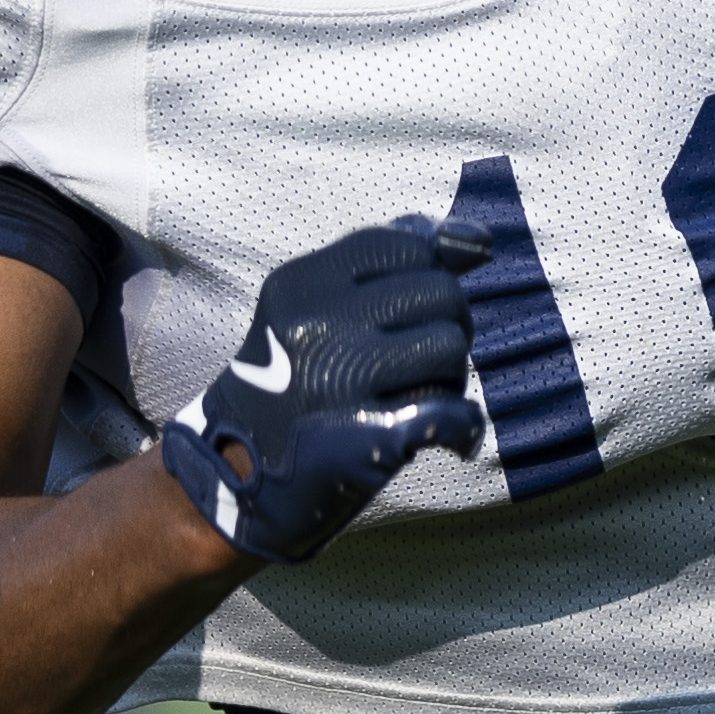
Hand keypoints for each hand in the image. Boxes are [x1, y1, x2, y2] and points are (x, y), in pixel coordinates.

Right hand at [160, 218, 489, 562]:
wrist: (237, 474)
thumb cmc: (293, 379)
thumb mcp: (316, 307)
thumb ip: (389, 263)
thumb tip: (477, 238)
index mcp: (302, 284)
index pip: (407, 246)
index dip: (426, 276)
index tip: (406, 313)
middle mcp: (318, 325)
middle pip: (441, 293)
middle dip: (446, 325)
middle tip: (417, 360)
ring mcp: (341, 383)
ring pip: (451, 347)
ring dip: (451, 375)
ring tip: (420, 394)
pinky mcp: (369, 438)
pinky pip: (455, 412)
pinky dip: (463, 427)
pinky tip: (449, 437)